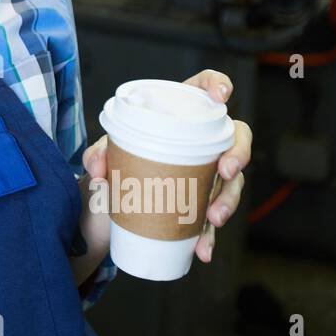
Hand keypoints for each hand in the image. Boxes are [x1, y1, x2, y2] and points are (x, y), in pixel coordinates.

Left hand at [80, 69, 252, 263]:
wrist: (114, 195)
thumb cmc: (118, 156)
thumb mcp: (105, 151)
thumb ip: (97, 154)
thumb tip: (98, 170)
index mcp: (180, 112)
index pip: (205, 87)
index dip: (218, 85)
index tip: (223, 96)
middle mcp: (202, 139)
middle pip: (235, 137)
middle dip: (238, 154)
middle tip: (226, 171)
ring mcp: (207, 171)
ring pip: (231, 182)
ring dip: (228, 201)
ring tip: (213, 219)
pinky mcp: (202, 202)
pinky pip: (213, 218)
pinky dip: (208, 236)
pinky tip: (202, 250)